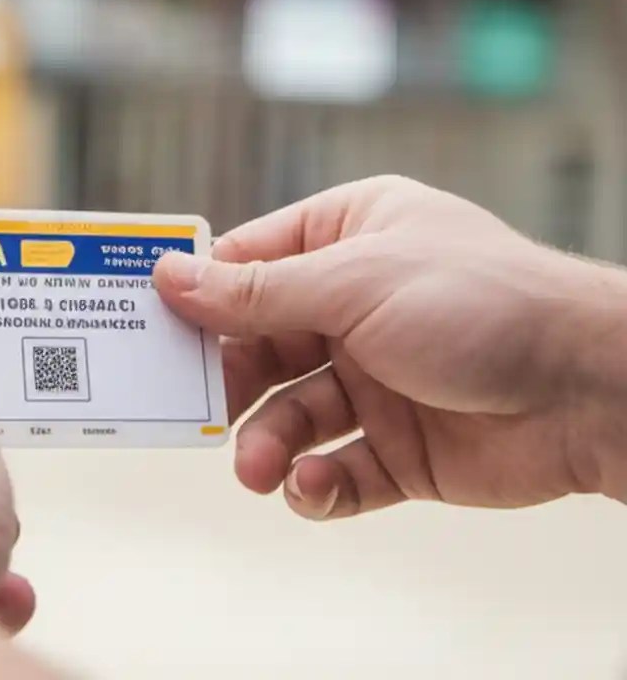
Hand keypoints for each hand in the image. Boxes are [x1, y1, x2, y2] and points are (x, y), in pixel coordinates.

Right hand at [154, 175, 626, 519]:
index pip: (249, 265)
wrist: (593, 389)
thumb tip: (168, 278)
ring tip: (257, 469)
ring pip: (288, 416)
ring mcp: (376, 381)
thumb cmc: (481, 303)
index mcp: (347, 241)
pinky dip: (314, 484)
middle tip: (193, 412)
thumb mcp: (354, 283)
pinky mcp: (397, 450)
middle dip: (226, 384)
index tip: (145, 328)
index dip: (198, 296)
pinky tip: (311, 486)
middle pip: (257, 347)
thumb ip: (257, 293)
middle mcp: (354, 309)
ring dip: (265, 444)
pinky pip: (333, 470)